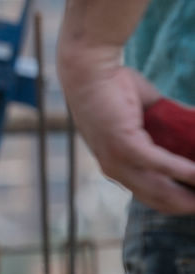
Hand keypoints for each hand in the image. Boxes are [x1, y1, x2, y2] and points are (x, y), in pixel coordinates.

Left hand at [59, 49, 194, 214]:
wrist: (88, 70)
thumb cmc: (113, 87)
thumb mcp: (147, 114)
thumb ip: (169, 126)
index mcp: (117, 166)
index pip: (153, 196)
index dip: (180, 202)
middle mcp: (115, 170)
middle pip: (161, 200)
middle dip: (190, 203)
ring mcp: (117, 160)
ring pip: (162, 189)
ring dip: (191, 192)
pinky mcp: (124, 146)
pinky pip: (160, 164)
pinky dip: (185, 170)